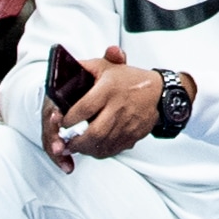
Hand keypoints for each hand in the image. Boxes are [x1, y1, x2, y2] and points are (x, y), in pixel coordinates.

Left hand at [54, 43, 161, 166]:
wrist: (158, 93)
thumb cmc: (130, 80)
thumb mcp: (106, 66)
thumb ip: (84, 66)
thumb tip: (64, 68)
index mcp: (109, 90)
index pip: (86, 107)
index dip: (70, 118)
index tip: (60, 122)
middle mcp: (118, 109)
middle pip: (95, 132)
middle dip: (76, 141)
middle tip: (64, 142)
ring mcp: (127, 125)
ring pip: (104, 144)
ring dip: (86, 149)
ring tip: (74, 147)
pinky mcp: (132, 136)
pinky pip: (114, 150)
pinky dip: (100, 152)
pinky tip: (91, 149)